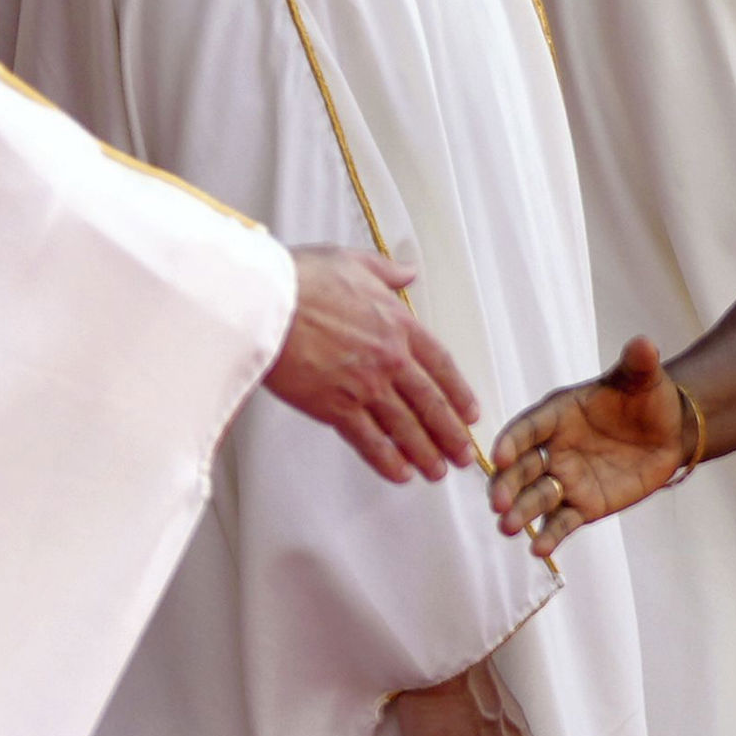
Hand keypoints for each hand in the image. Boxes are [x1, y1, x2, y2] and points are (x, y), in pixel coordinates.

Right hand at [266, 247, 481, 481]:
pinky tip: (400, 473)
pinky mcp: (333, 406)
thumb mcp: (352, 262)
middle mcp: (389, 359)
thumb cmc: (301, 280)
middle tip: (463, 454)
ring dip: (425, 452)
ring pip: (405, 427)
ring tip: (437, 471)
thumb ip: (385, 272)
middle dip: (450, 432)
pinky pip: (368, 440)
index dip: (459, 392)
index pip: (441, 364)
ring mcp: (363, 386)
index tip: (469, 411)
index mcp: (398, 324)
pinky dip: (386, 459)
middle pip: (430, 402)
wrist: (266, 304)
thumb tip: (406, 271)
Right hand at [489, 337, 692, 558]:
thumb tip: (644, 342)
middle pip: (522, 468)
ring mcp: (566, 479)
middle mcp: (553, 449)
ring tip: (508, 527)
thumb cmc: (646, 398)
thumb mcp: (643, 378)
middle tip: (496, 502)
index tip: (500, 456)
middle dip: (506, 485)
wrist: (667, 431)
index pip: (529, 428)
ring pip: (536, 498)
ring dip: (520, 512)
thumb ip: (638, 363)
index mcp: (558, 414)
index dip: (513, 441)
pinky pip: (562, 522)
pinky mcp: (582, 505)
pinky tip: (538, 549)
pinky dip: (550, 535)